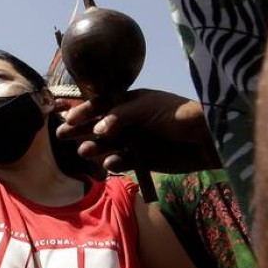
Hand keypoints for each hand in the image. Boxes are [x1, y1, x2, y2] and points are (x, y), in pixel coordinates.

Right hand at [55, 90, 221, 175]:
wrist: (206, 139)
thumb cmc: (177, 115)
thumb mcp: (147, 107)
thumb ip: (120, 115)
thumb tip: (98, 127)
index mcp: (129, 103)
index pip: (100, 105)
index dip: (83, 111)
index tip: (66, 117)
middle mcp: (128, 122)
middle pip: (98, 126)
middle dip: (81, 130)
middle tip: (62, 135)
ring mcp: (134, 141)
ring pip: (107, 145)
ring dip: (95, 147)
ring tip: (85, 151)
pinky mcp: (142, 160)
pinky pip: (122, 162)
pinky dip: (115, 163)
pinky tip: (112, 164)